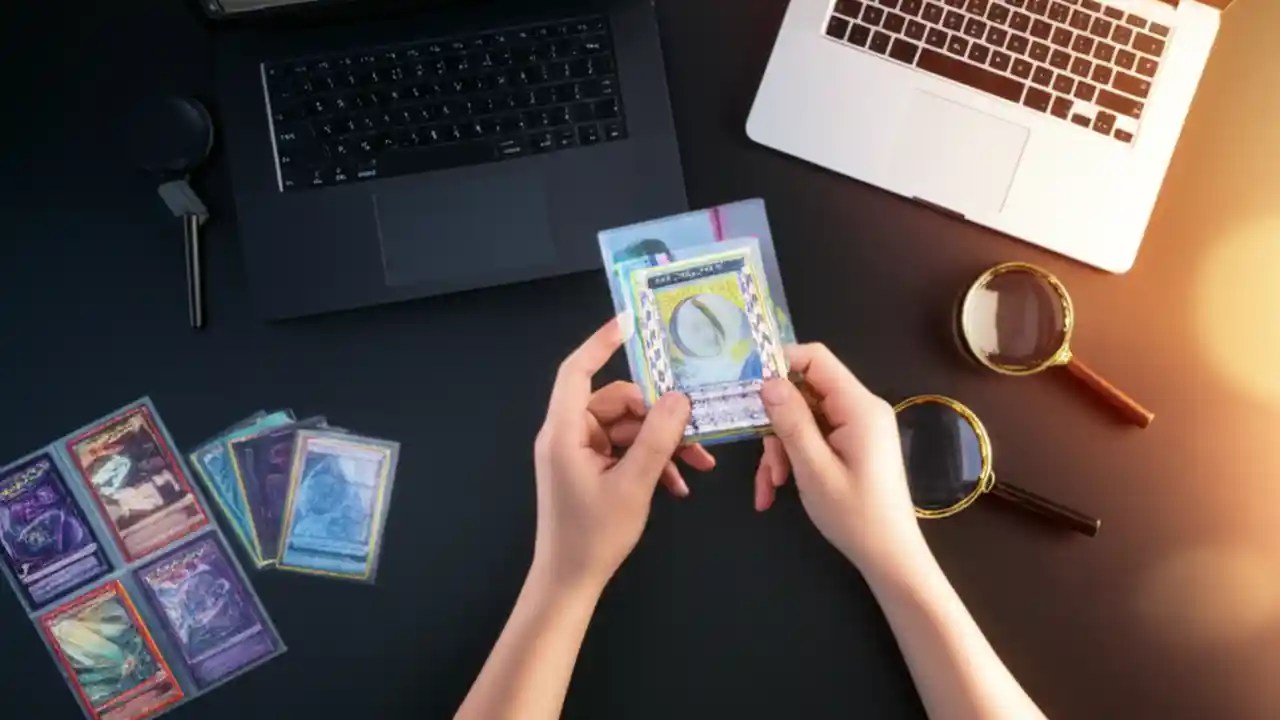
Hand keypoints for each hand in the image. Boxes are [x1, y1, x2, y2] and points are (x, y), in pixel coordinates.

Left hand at [532, 316, 714, 590]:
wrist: (570, 582)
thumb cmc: (593, 535)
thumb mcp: (633, 485)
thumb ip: (657, 438)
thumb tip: (679, 397)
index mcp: (564, 431)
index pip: (577, 371)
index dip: (601, 342)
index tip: (631, 322)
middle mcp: (566, 434)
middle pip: (616, 403)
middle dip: (658, 416)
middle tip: (695, 429)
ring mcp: (578, 453)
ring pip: (627, 430)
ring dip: (661, 445)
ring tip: (697, 467)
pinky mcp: (589, 470)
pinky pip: (623, 452)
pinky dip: (649, 463)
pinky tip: (677, 486)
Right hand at [759, 344, 927, 580]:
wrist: (889, 557)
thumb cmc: (855, 515)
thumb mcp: (814, 469)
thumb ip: (791, 422)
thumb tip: (767, 381)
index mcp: (859, 407)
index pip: (816, 358)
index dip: (780, 363)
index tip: (749, 389)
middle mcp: (860, 409)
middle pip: (804, 391)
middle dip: (777, 423)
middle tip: (765, 458)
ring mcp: (857, 427)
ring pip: (803, 418)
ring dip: (781, 447)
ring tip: (772, 484)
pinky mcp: (852, 444)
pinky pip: (814, 438)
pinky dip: (793, 458)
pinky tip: (776, 490)